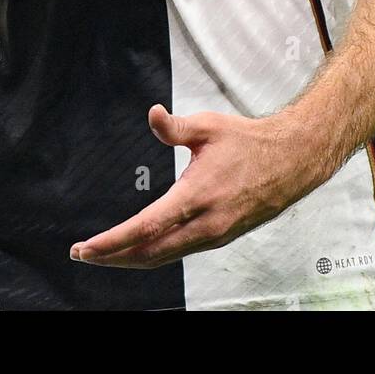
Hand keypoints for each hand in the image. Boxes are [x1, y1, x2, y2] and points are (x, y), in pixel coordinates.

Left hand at [69, 103, 322, 267]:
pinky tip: (140, 249)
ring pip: (165, 257)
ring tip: (104, 254)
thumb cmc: (247, 141)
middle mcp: (205, 224)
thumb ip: (175, 127)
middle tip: (83, 255)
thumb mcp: (209, 126)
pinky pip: (180, 252)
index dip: (112, 242)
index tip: (85, 248)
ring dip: (132, 259)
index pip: (146, 228)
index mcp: (197, 196)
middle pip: (150, 253)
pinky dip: (155, 254)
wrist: (291, 162)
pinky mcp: (220, 237)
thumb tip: (152, 114)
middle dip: (113, 257)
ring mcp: (215, 235)